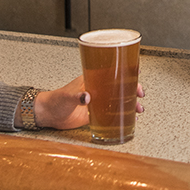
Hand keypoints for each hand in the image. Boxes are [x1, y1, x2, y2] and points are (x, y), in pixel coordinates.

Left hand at [30, 79, 145, 130]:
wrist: (48, 114)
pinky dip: (122, 115)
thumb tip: (87, 97)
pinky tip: (130, 118)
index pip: (112, 72)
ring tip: (139, 109)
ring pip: (119, 99)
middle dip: (133, 89)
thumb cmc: (55, 100)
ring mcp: (98, 101)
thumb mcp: (67, 96)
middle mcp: (98, 89)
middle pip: (120, 86)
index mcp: (92, 80)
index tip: (136, 72)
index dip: (125, 71)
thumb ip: (77, 96)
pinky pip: (113, 113)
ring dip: (130, 103)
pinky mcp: (96, 113)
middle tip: (140, 94)